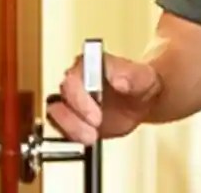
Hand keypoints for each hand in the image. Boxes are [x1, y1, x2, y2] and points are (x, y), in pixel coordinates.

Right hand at [46, 52, 162, 144]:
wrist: (142, 102)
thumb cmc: (140, 85)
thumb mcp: (143, 78)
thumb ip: (131, 76)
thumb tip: (119, 80)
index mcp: (91, 63)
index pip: (75, 73)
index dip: (81, 93)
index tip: (96, 107)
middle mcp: (77, 79)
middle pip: (64, 94)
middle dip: (78, 112)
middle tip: (96, 123)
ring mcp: (72, 99)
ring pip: (56, 112)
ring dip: (72, 126)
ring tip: (92, 136)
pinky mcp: (72, 118)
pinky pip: (62, 128)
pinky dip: (73, 135)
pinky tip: (90, 138)